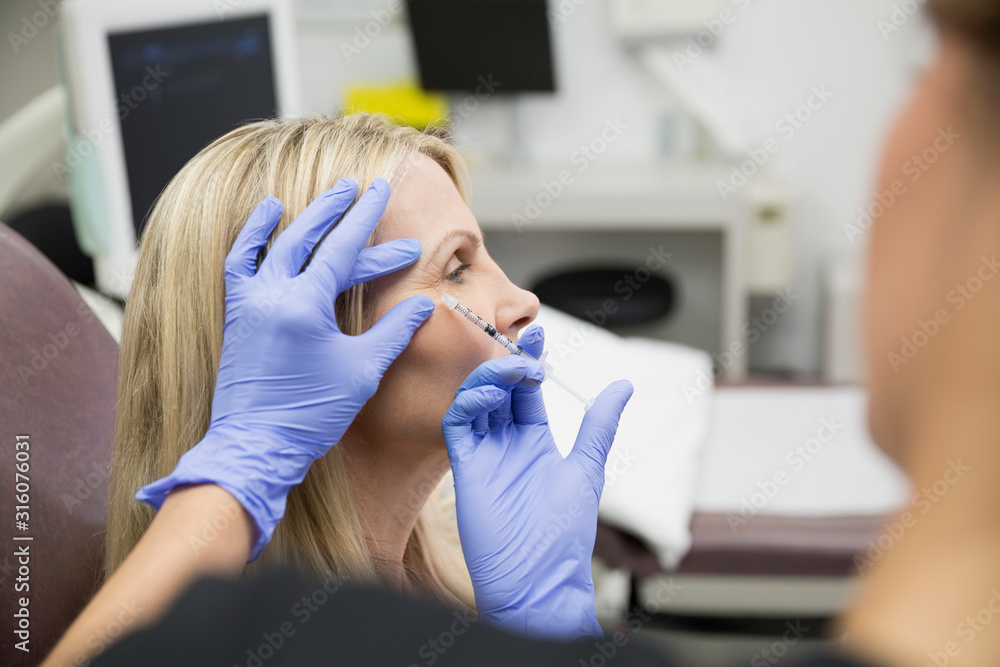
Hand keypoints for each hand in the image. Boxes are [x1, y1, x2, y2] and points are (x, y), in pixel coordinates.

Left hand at [136, 177, 434, 560]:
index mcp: (305, 304)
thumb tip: (425, 305)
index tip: (382, 191)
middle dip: (338, 209)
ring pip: (277, 243)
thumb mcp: (362, 370)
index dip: (366, 218)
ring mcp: (250, 301)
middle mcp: (273, 293)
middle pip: (310, 235)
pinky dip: (253, 236)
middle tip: (360, 186)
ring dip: (304, 216)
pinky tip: (266, 217)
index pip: (342, 248)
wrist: (255, 444)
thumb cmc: (311, 412)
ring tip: (326, 194)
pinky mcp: (237, 314)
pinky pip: (239, 262)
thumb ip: (394, 332)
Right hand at [442, 325, 633, 640]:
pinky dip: (470, 402)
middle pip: (498, 390)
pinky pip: (458, 424)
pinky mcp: (465, 467)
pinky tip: (492, 394)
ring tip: (516, 369)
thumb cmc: (564, 533)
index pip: (525, 391)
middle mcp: (505, 444)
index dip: (529, 362)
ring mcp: (483, 454)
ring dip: (491, 377)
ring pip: (475, 400)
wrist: (539, 579)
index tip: (539, 338)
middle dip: (508, 362)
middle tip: (526, 345)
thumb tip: (623, 385)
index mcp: (533, 442)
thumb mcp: (587, 466)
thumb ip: (599, 424)